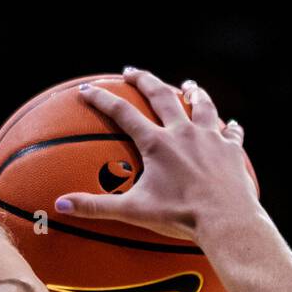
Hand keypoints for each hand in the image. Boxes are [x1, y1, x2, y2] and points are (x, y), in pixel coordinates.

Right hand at [55, 69, 255, 241]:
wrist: (225, 219)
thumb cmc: (179, 216)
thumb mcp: (133, 212)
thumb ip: (96, 207)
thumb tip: (60, 205)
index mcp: (157, 143)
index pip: (122, 113)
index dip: (102, 99)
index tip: (88, 89)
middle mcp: (183, 132)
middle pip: (162, 95)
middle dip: (144, 81)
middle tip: (132, 72)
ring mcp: (210, 138)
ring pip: (202, 105)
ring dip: (194, 93)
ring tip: (189, 85)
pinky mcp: (232, 150)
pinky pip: (231, 133)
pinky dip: (229, 128)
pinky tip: (230, 125)